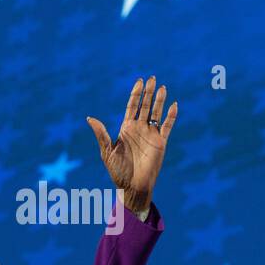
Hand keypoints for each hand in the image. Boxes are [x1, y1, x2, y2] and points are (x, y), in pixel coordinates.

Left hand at [86, 75, 176, 213]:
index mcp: (126, 129)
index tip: (139, 81)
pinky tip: (175, 105)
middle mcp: (139, 129)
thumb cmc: (117, 171)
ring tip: (163, 87)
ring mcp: (150, 135)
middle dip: (148, 93)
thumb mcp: (106, 151)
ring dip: (160, 101)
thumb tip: (90, 118)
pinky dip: (171, 116)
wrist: (132, 186)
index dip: (136, 94)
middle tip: (153, 78)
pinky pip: (167, 126)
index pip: (131, 106)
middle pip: (145, 106)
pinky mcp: (160, 143)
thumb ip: (101, 134)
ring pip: (157, 113)